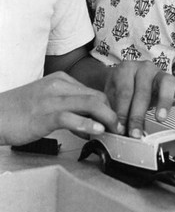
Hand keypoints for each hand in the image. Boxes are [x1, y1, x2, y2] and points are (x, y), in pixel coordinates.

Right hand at [0, 72, 117, 145]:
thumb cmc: (19, 113)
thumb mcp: (48, 103)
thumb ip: (70, 110)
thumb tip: (91, 126)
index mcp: (61, 80)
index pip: (94, 92)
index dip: (108, 108)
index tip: (114, 122)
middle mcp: (59, 85)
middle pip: (96, 96)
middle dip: (112, 113)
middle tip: (119, 128)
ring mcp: (52, 98)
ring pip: (90, 103)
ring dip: (106, 118)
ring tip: (114, 130)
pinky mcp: (44, 114)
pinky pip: (71, 117)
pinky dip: (87, 124)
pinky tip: (96, 131)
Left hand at [103, 61, 174, 137]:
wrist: (126, 79)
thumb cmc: (118, 90)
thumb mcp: (110, 98)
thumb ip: (113, 112)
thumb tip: (117, 132)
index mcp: (126, 69)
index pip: (124, 92)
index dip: (122, 112)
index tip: (120, 129)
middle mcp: (145, 68)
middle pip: (143, 90)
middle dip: (138, 115)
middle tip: (136, 133)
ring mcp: (161, 73)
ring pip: (167, 82)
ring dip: (163, 102)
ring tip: (160, 118)